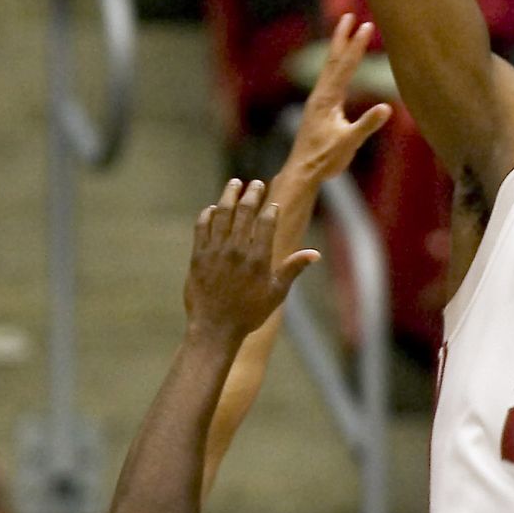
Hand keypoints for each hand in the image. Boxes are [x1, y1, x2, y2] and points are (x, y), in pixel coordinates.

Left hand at [185, 180, 317, 343]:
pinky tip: (212, 209)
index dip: (270, 209)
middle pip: (245, 212)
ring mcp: (216, 251)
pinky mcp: (198, 256)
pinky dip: (207, 215)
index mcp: (258, 258)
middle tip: (255, 183)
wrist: (214, 329)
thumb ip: (293, 269)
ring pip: (222, 214)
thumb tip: (315, 253)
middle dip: (251, 194)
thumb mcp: (276, 293)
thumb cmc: (249, 313)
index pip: (266, 222)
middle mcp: (237, 250)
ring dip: (228, 195)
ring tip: (234, 183)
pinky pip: (202, 227)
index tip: (273, 204)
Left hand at [283, 14, 391, 188]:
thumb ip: (367, 125)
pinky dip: (333, 66)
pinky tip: (336, 69)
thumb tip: (387, 107)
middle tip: (348, 16)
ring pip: (328, 69)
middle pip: (333, 60)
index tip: (366, 26)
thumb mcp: (349, 143)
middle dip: (342, 38)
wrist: (301, 172)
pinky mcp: (317, 109)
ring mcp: (317, 101)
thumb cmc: (325, 159)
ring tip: (342, 33)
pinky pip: (327, 79)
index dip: (357, 45)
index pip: (346, 66)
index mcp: (328, 99)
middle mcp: (320, 95)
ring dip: (336, 49)